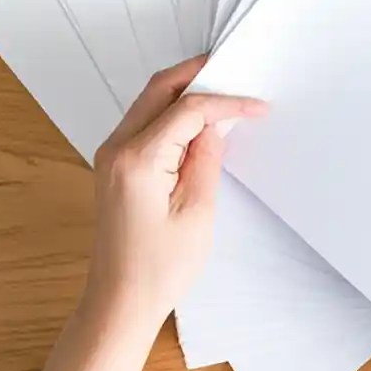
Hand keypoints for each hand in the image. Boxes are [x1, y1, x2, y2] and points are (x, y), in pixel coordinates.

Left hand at [28, 57, 266, 370]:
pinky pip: (146, 123)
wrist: (121, 301)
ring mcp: (112, 156)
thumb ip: (206, 158)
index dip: (227, 102)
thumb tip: (217, 124)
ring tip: (225, 94)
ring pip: (150, 102)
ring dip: (186, 92)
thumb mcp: (197, 211)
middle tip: (236, 70)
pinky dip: (175, 112)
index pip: (188, 109)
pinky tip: (201, 122)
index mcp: (138, 159)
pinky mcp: (116, 167)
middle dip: (199, 75)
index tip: (258, 106)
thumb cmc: (159, 267)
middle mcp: (117, 149)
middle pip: (159, 89)